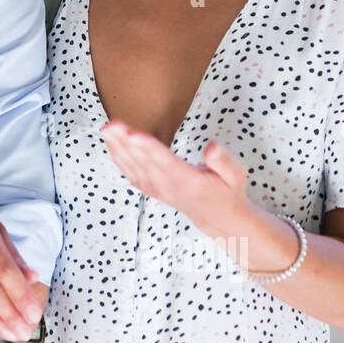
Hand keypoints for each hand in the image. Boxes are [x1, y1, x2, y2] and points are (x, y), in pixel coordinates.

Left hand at [99, 120, 250, 231]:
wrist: (218, 217)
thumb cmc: (227, 191)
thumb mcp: (236, 176)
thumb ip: (224, 161)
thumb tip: (211, 147)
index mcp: (189, 183)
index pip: (166, 163)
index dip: (149, 149)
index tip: (134, 135)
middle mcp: (169, 188)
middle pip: (144, 163)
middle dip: (126, 143)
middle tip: (113, 125)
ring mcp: (157, 190)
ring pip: (133, 167)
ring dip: (118, 148)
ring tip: (107, 129)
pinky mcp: (151, 189)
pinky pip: (131, 173)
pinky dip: (119, 157)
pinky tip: (111, 142)